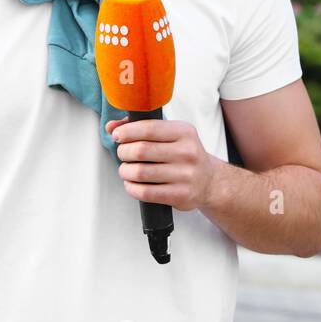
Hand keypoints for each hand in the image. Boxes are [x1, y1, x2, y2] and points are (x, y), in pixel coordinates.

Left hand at [105, 116, 219, 211]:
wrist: (208, 181)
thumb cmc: (184, 155)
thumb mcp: (170, 135)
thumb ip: (141, 127)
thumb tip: (111, 126)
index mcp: (184, 132)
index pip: (149, 128)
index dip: (127, 131)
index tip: (117, 135)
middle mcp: (187, 152)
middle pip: (141, 151)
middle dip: (124, 152)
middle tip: (123, 154)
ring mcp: (185, 175)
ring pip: (139, 172)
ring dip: (125, 171)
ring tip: (126, 170)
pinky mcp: (180, 195)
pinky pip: (145, 192)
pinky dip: (131, 188)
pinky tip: (132, 183)